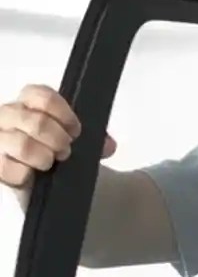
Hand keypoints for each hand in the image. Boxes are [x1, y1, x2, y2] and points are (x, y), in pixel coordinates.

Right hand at [0, 84, 115, 207]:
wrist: (31, 180)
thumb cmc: (48, 151)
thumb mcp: (71, 141)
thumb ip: (92, 139)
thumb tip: (108, 145)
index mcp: (28, 103)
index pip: (43, 96)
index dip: (64, 115)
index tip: (75, 131)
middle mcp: (7, 116)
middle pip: (36, 121)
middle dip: (57, 140)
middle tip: (64, 151)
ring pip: (22, 144)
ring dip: (43, 157)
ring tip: (48, 163)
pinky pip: (6, 166)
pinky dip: (24, 173)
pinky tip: (30, 175)